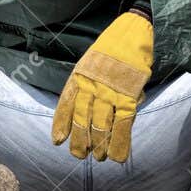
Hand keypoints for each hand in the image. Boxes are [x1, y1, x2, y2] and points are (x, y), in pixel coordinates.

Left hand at [51, 11, 152, 162]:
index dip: (61, 124)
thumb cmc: (111, 50)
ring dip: (99, 145)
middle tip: (78, 155)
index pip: (66, 104)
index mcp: (79, 76)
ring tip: (97, 157)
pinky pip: (122, 125)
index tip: (57, 141)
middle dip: (79, 140)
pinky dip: (120, 143)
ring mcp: (110, 92)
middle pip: (82, 119)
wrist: (133, 33)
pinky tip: (117, 157)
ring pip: (100, 126)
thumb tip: (81, 111)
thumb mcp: (88, 63)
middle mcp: (92, 86)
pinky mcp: (129, 97)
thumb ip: (84, 85)